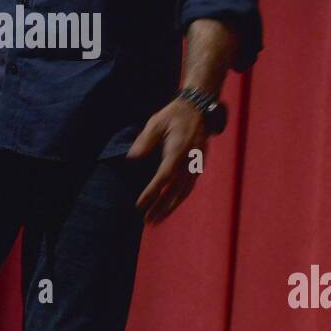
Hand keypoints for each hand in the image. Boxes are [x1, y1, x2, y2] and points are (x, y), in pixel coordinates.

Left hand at [126, 100, 207, 224]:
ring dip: (170, 207)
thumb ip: (144, 141)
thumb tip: (132, 158)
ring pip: (184, 192)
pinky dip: (179, 199)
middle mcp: (189, 162)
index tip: (139, 205)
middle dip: (161, 207)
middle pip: (175, 191)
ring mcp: (196, 165)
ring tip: (158, 219)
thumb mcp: (156, 122)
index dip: (151, 193)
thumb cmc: (174, 114)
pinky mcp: (198, 166)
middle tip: (148, 221)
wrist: (199, 109)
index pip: (163, 178)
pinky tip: (170, 206)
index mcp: (178, 151)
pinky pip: (189, 187)